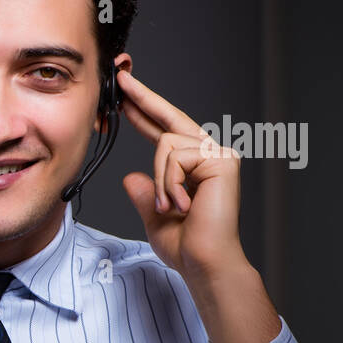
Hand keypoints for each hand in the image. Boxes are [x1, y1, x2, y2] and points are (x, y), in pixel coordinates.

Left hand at [115, 69, 247, 280]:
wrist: (205, 263)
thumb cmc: (186, 245)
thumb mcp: (155, 215)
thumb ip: (146, 193)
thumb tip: (130, 176)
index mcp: (195, 165)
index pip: (165, 131)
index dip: (143, 113)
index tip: (124, 97)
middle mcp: (211, 154)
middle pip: (171, 117)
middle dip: (143, 98)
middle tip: (121, 78)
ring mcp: (218, 155)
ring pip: (165, 144)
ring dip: (160, 180)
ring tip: (171, 207)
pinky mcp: (221, 160)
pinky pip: (175, 157)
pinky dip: (169, 183)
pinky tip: (181, 204)